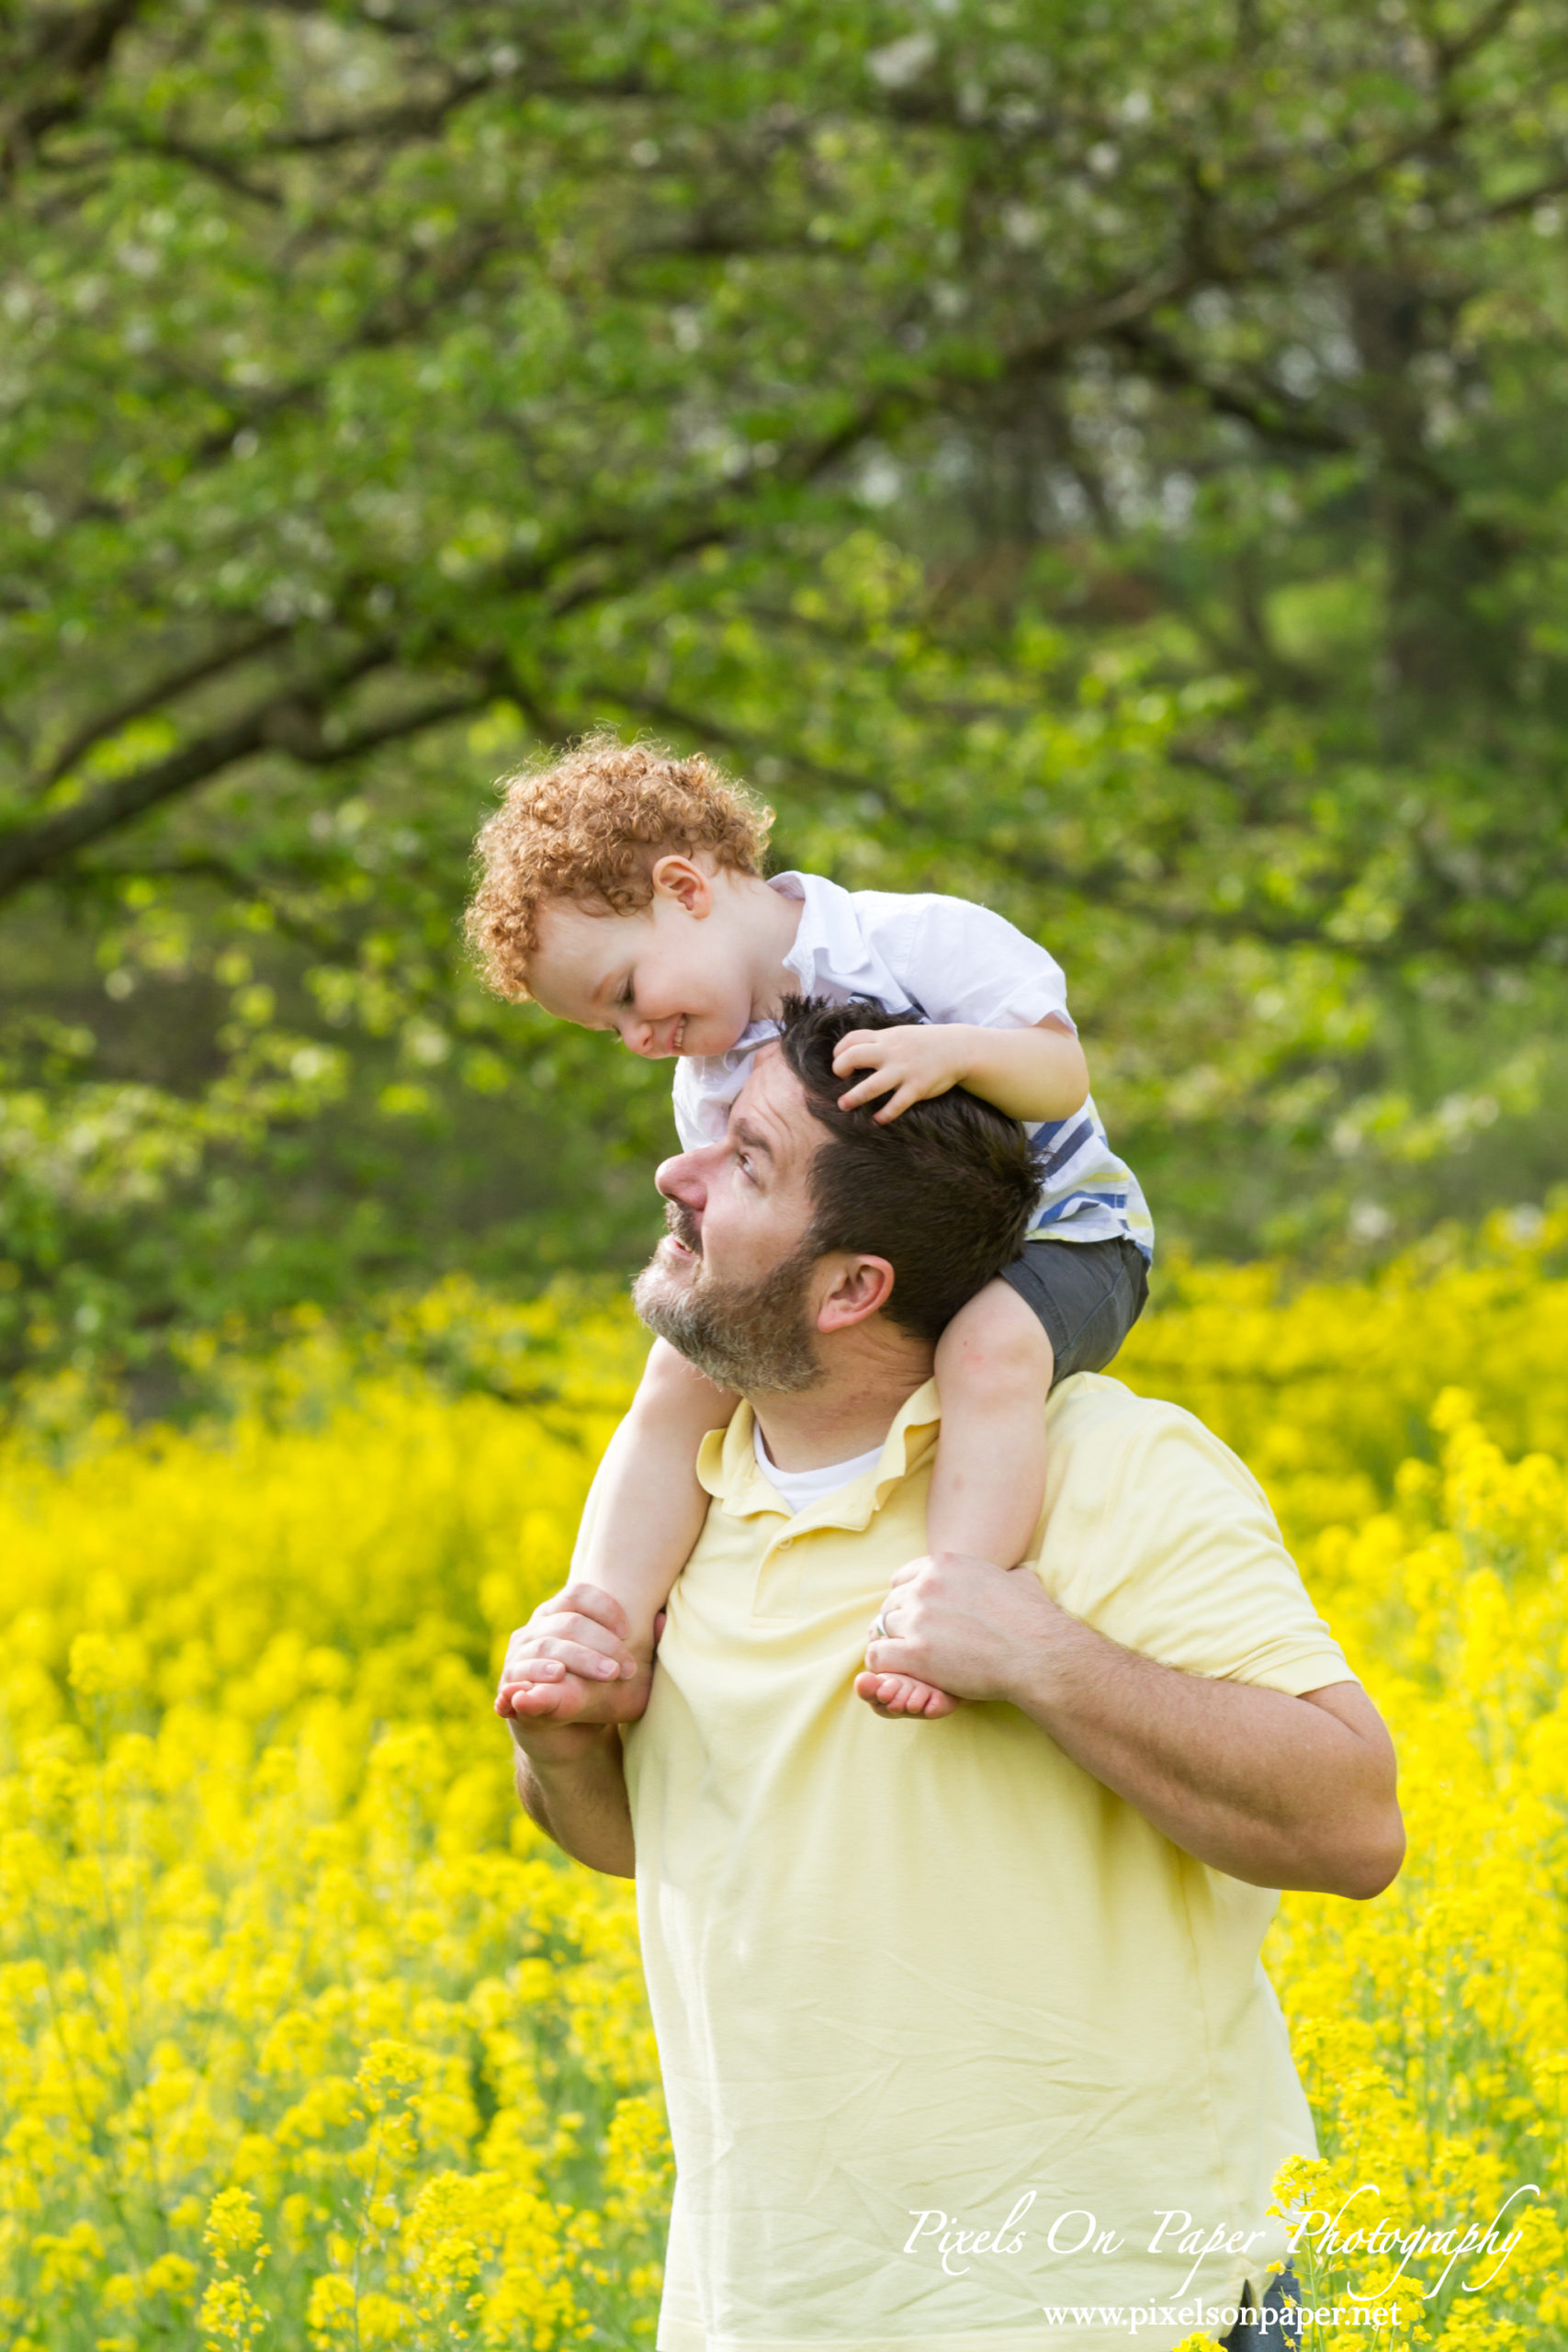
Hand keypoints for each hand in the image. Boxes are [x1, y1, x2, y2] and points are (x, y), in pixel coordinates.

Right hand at [495, 1583, 648, 1739]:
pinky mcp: (509, 1684)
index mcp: (560, 1614)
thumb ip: (642, 1646)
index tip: (628, 1630)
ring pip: (548, 1647)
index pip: (578, 1594)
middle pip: (568, 1623)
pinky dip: (536, 1675)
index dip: (603, 1607)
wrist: (569, 1734)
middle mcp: (537, 1629)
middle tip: (626, 1669)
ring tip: (602, 1672)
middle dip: (601, 1645)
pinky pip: (519, 1674)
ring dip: (578, 1659)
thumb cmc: (597, 1691)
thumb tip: (663, 1620)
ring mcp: (519, 1655)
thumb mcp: (624, 1671)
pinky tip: (556, 1677)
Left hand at [832, 1024, 971, 1121]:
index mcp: (885, 1037)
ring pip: (871, 1085)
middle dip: (839, 1069)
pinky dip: (884, 1115)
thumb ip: (878, 1042)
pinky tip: (878, 1120)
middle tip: (840, 1081)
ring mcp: (904, 1070)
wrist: (959, 1048)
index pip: (851, 1039)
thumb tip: (853, 1053)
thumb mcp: (900, 1034)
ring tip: (844, 1105)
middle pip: (853, 1057)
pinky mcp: (917, 1087)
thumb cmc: (924, 1044)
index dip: (838, 1051)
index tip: (839, 1063)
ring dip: (853, 1097)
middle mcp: (891, 1052)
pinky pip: (896, 1104)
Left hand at [854, 1551, 1059, 1708]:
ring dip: (894, 1646)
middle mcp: (925, 1586)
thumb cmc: (1034, 1621)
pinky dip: (886, 1667)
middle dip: (899, 1625)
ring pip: (882, 1630)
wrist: (1038, 1652)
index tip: (918, 1620)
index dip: (907, 1601)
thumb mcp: (1018, 1581)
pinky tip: (904, 1674)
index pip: (901, 1579)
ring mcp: (917, 1618)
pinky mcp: (915, 1652)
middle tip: (915, 1646)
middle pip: (890, 1605)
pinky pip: (879, 1656)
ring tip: (912, 1663)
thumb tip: (1014, 1576)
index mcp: (943, 1564)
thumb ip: (1003, 1575)